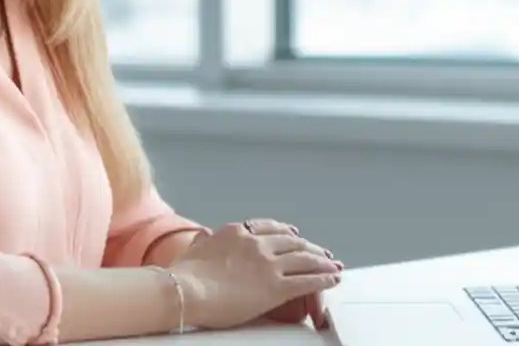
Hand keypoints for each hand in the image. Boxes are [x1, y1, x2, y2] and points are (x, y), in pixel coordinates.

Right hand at [168, 218, 341, 330]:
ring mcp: (268, 264)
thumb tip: (203, 237)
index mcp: (238, 232)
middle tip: (322, 253)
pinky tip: (333, 279)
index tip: (296, 235)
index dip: (287, 232)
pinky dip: (324, 279)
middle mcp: (257, 244)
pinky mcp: (275, 287)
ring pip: (305, 259)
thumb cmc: (184, 274)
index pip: (271, 227)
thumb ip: (204, 242)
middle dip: (311, 248)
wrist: (185, 289)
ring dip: (323, 262)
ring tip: (334, 265)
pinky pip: (307, 280)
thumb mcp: (194, 249)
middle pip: (293, 242)